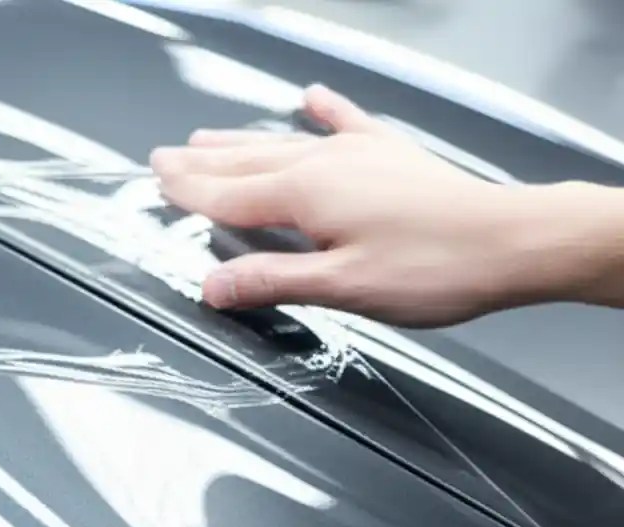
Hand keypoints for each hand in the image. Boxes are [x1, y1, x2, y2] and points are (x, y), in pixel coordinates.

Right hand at [150, 85, 556, 326]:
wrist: (511, 240)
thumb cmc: (434, 267)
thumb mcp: (342, 288)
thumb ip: (272, 282)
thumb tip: (212, 286)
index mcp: (305, 195)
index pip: (227, 197)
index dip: (188, 193)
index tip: (156, 183)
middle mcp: (324, 163)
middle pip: (244, 164)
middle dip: (200, 163)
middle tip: (163, 158)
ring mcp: (358, 153)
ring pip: (281, 143)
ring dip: (239, 143)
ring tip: (205, 139)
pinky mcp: (390, 154)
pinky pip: (346, 123)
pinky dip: (324, 110)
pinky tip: (312, 97)